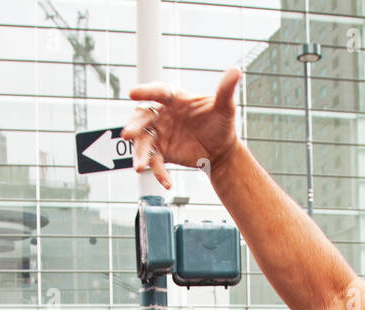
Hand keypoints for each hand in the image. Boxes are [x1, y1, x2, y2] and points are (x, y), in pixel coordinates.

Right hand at [122, 68, 242, 189]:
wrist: (221, 150)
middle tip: (128, 134)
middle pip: (143, 118)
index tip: (132, 93)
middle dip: (134, 126)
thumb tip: (236, 71)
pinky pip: (155, 162)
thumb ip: (225, 90)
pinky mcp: (162, 152)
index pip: (158, 92)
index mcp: (174, 100)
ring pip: (144, 142)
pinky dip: (159, 173)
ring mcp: (160, 134)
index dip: (145, 92)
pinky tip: (167, 183)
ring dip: (140, 154)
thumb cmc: (221, 124)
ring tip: (139, 167)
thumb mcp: (225, 108)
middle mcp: (162, 115)